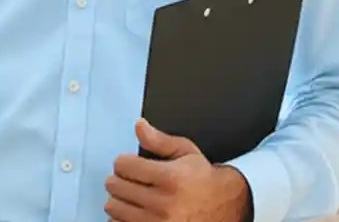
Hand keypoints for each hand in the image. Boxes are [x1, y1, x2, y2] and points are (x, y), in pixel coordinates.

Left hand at [105, 120, 250, 221]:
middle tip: (133, 180)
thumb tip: (139, 126)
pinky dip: (123, 218)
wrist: (224, 209)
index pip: (123, 165)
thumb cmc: (204, 181)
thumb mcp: (186, 153)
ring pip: (114, 207)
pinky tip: (136, 212)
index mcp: (171, 178)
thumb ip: (159, 140)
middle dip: (121, 179)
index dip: (125, 162)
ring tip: (134, 197)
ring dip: (120, 200)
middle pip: (115, 186)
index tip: (131, 165)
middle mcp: (164, 204)